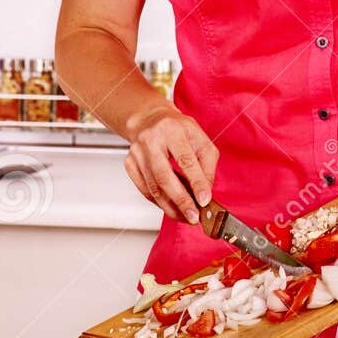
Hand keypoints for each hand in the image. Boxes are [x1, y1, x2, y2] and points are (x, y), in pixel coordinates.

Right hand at [125, 107, 219, 224]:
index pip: (185, 160)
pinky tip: (171, 207)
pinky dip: (159, 203)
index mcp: (172, 130)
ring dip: (171, 207)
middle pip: (164, 177)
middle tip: (193, 217)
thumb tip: (205, 194)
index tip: (204, 201)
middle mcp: (151, 140)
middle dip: (181, 201)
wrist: (150, 120)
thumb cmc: (178, 129)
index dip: (196, 183)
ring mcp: (137, 153)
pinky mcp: (130, 164)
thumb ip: (207, 166)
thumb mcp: (200, 139)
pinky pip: (145, 190)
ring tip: (185, 216)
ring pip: (153, 188)